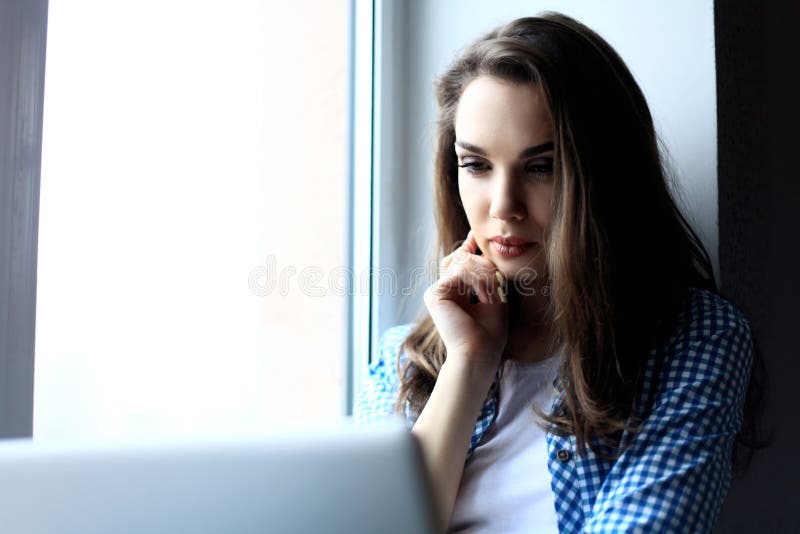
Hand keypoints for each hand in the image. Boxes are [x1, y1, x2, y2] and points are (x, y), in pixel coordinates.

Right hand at [423, 230, 508, 373]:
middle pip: (464, 259)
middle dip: (486, 268)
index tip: (475, 235)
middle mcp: (442, 289)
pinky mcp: (434, 294)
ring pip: (463, 263)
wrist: (479, 353)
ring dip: (484, 276)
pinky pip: (459, 272)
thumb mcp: (492, 294)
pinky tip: (482, 294)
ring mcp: (436, 291)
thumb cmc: (489, 331)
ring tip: (491, 294)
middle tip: (497, 288)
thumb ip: (484, 270)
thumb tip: (473, 242)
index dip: (468, 248)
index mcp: (455, 291)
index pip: (460, 261)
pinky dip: (476, 280)